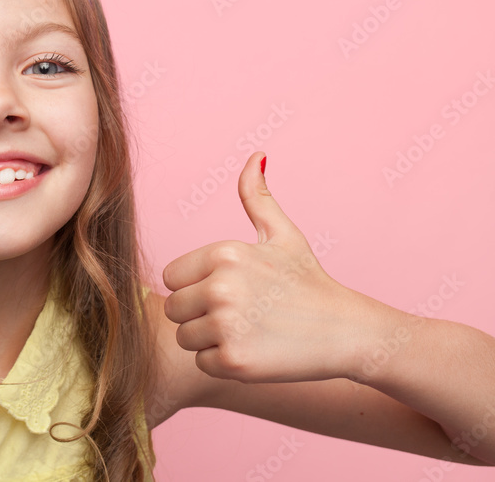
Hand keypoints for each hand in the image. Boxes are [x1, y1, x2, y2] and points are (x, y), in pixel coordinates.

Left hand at [162, 152, 369, 382]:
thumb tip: (255, 156)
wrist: (347, 332)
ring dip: (210, 339)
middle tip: (241, 314)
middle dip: (199, 314)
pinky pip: (201, 363)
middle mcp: (221, 287)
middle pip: (174, 309)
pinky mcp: (234, 360)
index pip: (171, 277)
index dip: (195, 286)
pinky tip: (255, 351)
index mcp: (224, 253)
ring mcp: (227, 325)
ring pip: (184, 337)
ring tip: (248, 330)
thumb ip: (257, 197)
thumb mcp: (283, 234)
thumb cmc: (309, 282)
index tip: (229, 291)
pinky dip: (224, 363)